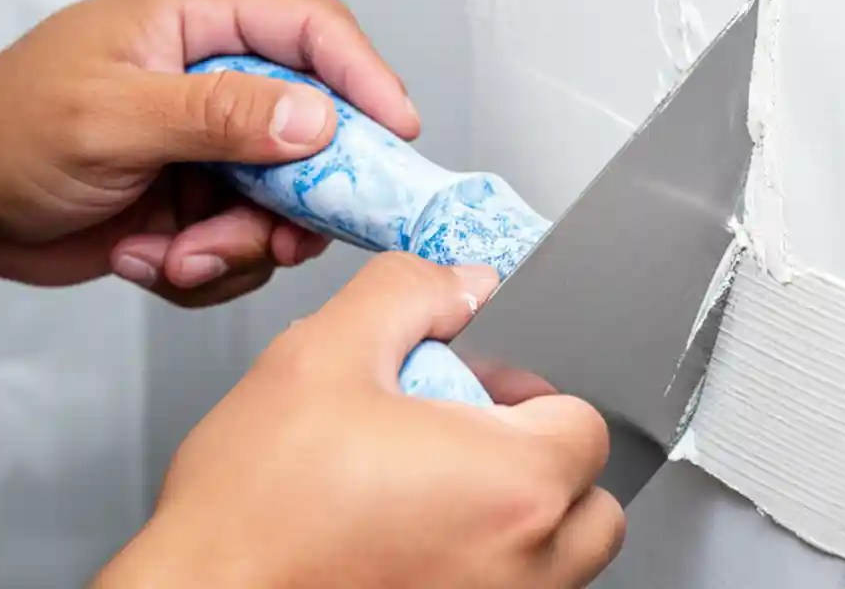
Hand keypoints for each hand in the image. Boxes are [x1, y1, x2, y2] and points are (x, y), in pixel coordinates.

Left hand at [0, 0, 418, 304]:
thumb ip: (218, 116)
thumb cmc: (5, 134)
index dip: (366, 78)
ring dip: (242, 245)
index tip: (398, 133)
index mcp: (197, 19)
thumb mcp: (112, 117)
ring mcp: (218, 142)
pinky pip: (252, 242)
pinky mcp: (209, 198)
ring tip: (180, 253)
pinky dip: (210, 266)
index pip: (313, 30)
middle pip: (320, 129)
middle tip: (282, 236)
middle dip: (303, 198)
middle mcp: (219, 76)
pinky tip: (150, 256)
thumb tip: (315, 119)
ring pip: (291, 202)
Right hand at [93, 253, 625, 587]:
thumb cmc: (253, 514)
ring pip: (560, 559)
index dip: (531, 395)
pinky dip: (488, 567)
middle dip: (543, 463)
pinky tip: (416, 540)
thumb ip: (406, 296)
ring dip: (521, 519)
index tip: (480, 395)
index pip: (587, 422)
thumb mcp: (322, 357)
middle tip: (470, 446)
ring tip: (438, 494)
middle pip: (591, 500)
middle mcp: (526, 564)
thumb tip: (461, 284)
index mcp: (514, 483)